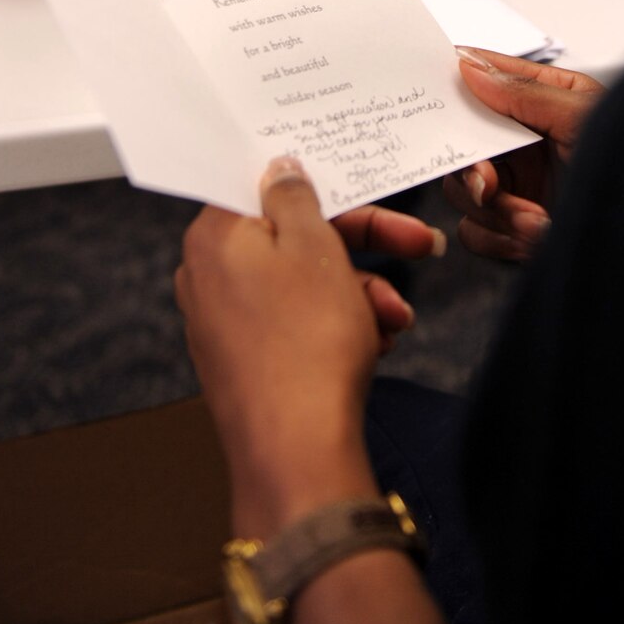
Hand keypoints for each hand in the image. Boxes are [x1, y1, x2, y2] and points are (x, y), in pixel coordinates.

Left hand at [176, 157, 384, 534]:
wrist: (298, 453)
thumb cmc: (306, 348)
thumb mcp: (315, 247)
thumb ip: (296, 197)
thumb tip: (280, 170)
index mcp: (215, 237)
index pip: (270, 190)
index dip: (326, 190)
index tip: (366, 193)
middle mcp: (208, 278)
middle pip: (293, 238)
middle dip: (361, 247)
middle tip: (415, 245)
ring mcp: (224, 325)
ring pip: (303, 286)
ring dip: (358, 293)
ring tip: (395, 319)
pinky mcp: (244, 364)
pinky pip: (297, 325)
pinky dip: (338, 326)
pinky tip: (375, 343)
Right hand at [443, 50, 602, 262]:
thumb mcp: (583, 119)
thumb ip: (525, 93)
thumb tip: (473, 66)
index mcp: (547, 102)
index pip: (492, 79)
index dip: (461, 81)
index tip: (439, 92)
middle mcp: (528, 143)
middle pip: (463, 144)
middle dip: (475, 168)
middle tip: (490, 182)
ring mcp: (521, 187)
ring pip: (465, 192)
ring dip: (496, 210)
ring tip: (536, 220)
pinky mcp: (517, 230)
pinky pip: (477, 233)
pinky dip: (500, 238)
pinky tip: (537, 236)